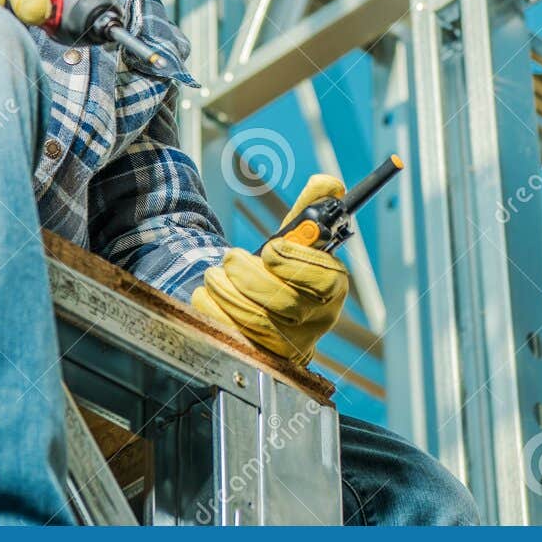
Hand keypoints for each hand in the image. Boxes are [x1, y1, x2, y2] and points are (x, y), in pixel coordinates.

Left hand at [190, 174, 349, 364]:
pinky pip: (235, 339)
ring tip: (214, 274)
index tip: (270, 249)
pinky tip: (207, 296)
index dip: (295, 264)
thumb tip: (329, 184)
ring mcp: (292, 343)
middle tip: (230, 258)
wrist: (260, 301)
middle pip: (286, 304)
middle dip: (250, 277)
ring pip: (258, 323)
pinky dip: (215, 314)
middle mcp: (318, 319)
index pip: (325, 280)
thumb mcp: (295, 234)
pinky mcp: (263, 357)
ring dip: (228, 293)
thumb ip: (312, 205)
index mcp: (333, 286)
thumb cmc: (282, 265)